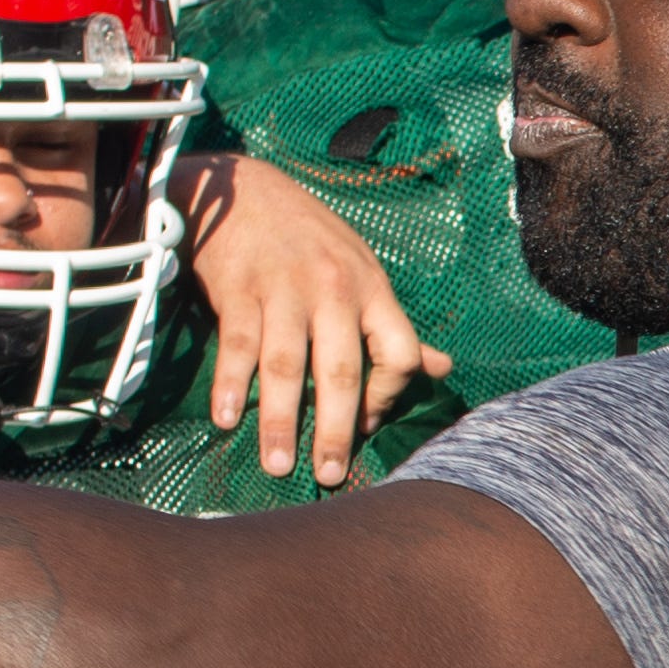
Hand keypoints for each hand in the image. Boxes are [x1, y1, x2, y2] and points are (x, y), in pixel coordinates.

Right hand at [179, 152, 441, 485]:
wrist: (245, 192)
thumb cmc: (311, 240)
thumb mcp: (362, 272)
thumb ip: (394, 327)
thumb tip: (441, 369)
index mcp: (371, 290)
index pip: (399, 352)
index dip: (388, 396)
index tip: (368, 427)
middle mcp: (332, 290)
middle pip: (340, 370)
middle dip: (335, 429)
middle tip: (330, 475)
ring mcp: (284, 290)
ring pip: (284, 365)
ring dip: (279, 421)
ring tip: (278, 466)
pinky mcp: (239, 290)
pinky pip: (237, 346)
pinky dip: (230, 386)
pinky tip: (227, 421)